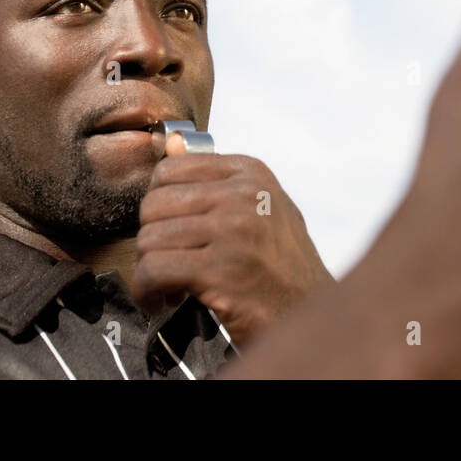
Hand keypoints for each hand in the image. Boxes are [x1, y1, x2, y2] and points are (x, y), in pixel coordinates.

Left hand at [131, 135, 333, 344]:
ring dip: (148, 272)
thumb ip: (216, 179)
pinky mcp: (221, 270)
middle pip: (154, 205)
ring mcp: (233, 230)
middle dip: (152, 241)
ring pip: (150, 239)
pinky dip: (147, 291)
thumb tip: (172, 142)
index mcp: (250, 173)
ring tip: (170, 286)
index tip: (171, 233)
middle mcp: (243, 194)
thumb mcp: (260, 208)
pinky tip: (163, 301)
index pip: (169, 171)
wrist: (313, 318)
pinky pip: (154, 270)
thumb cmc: (283, 268)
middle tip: (168, 266)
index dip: (159, 208)